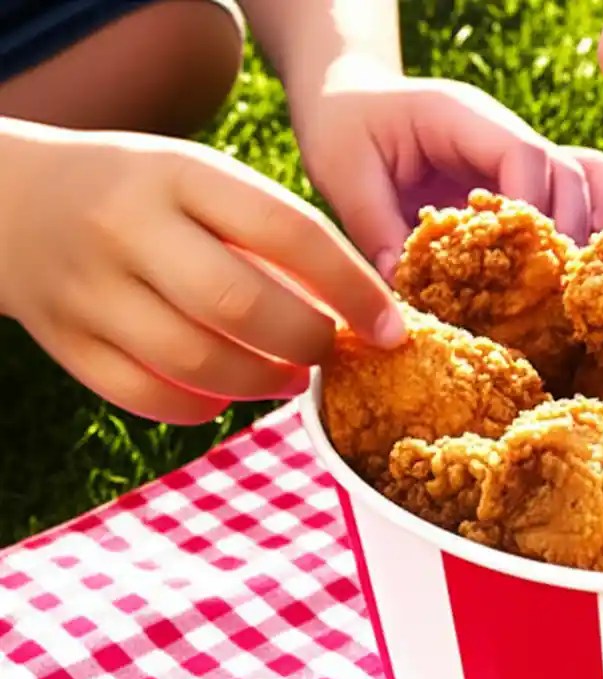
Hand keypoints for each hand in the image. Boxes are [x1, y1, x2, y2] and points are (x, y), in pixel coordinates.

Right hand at [0, 119, 402, 424]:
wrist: (10, 198)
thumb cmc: (145, 193)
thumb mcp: (203, 180)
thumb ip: (273, 233)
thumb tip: (362, 308)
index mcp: (181, 173)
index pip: (289, 231)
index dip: (352, 287)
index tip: (391, 327)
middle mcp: (130, 226)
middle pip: (241, 305)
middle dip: (308, 342)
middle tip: (332, 354)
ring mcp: (90, 287)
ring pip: (195, 362)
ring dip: (262, 383)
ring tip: (290, 378)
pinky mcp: (64, 339)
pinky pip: (145, 395)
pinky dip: (198, 408)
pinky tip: (225, 397)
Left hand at [289, 61, 602, 277]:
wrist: (347, 100)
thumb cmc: (342, 126)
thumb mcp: (342, 171)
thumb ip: (372, 225)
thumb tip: (400, 287)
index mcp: (464, 116)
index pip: (525, 155)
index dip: (529, 212)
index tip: (514, 265)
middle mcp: (505, 132)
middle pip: (571, 172)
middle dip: (565, 234)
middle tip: (543, 292)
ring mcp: (519, 154)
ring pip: (590, 179)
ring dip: (587, 230)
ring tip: (566, 286)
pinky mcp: (520, 181)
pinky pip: (576, 195)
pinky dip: (583, 229)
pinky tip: (565, 276)